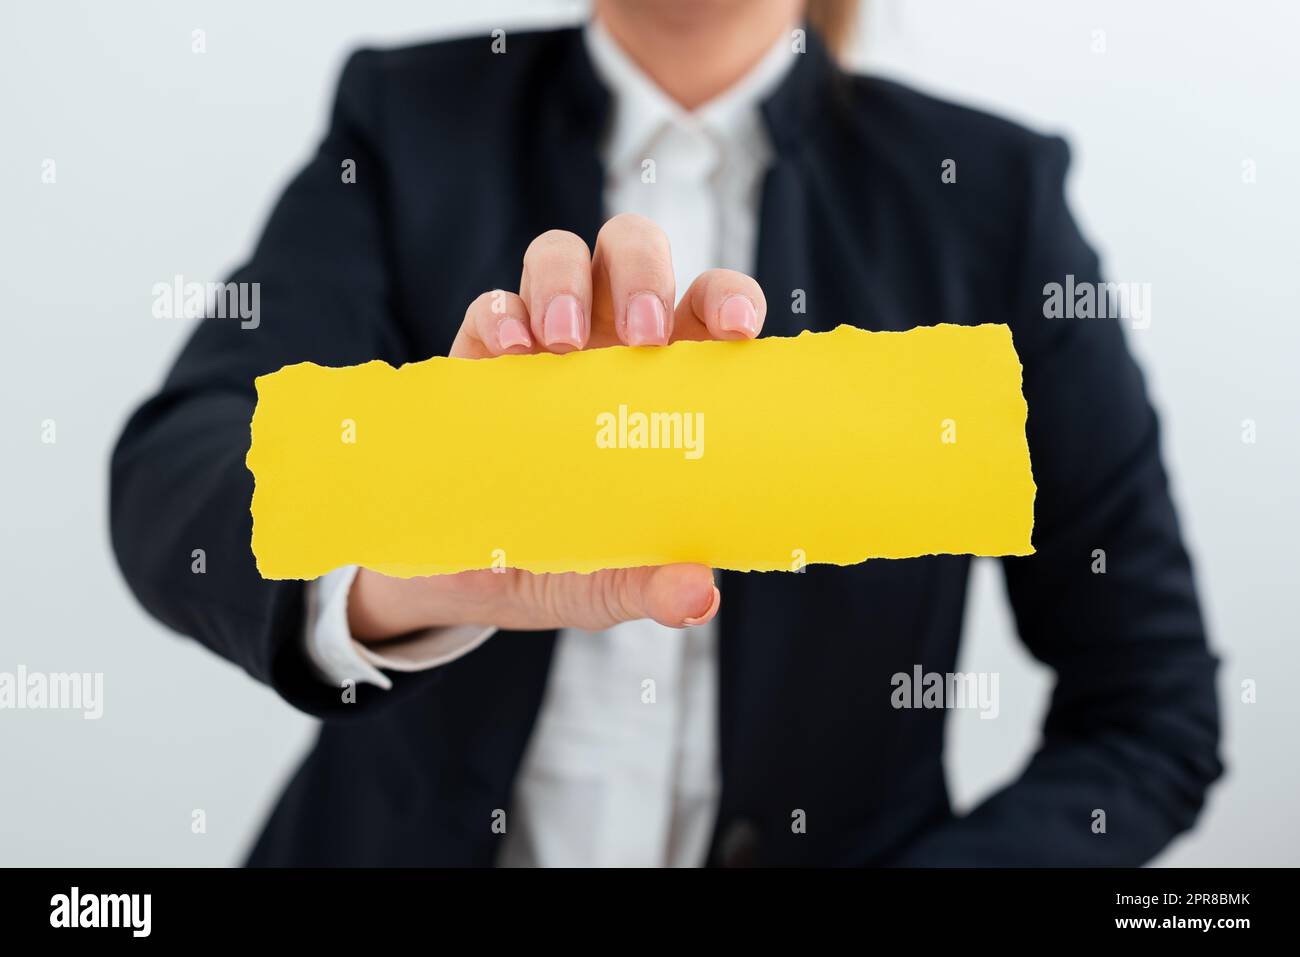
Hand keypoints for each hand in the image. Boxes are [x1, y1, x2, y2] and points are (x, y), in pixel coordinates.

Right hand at [348, 213, 766, 640]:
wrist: (465, 578)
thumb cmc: (563, 560)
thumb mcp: (607, 585)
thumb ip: (650, 585)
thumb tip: (699, 594)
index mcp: (667, 378)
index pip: (712, 306)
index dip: (730, 299)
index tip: (737, 331)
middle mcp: (609, 342)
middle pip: (634, 250)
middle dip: (643, 272)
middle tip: (643, 336)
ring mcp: (542, 339)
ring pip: (560, 254)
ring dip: (564, 281)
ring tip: (559, 343)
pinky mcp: (478, 354)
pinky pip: (489, 305)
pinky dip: (499, 315)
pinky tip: (507, 355)